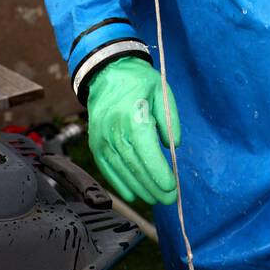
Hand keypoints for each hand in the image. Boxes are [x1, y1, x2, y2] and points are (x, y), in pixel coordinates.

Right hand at [86, 56, 181, 204]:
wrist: (107, 70)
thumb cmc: (138, 80)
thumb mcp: (162, 92)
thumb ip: (170, 120)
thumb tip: (173, 146)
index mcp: (132, 115)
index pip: (146, 150)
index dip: (158, 171)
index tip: (171, 186)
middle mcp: (114, 130)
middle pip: (134, 164)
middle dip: (153, 185)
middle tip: (169, 199)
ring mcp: (101, 138)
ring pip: (121, 169)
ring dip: (139, 187)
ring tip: (155, 198)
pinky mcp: (96, 142)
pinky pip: (107, 167)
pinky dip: (119, 183)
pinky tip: (132, 194)